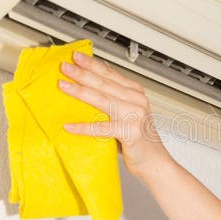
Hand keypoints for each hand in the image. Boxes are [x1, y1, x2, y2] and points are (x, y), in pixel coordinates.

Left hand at [57, 51, 172, 180]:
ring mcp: (135, 116)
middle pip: (105, 84)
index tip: (76, 57)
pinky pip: (102, 128)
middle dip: (82, 73)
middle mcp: (137, 101)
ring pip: (102, 100)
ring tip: (64, 86)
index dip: (92, 64)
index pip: (111, 74)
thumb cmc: (139, 140)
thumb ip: (112, 102)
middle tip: (65, 67)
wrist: (156, 162)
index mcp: (136, 93)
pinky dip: (84, 127)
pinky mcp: (131, 133)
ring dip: (80, 92)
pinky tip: (69, 126)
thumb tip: (86, 90)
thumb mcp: (127, 114)